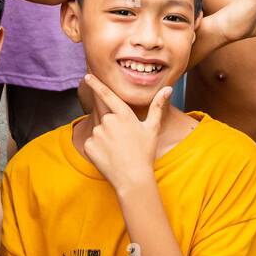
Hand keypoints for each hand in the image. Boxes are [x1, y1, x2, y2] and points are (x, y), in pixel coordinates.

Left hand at [79, 75, 169, 193]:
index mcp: (124, 114)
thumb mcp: (153, 128)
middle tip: (123, 143)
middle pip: (106, 119)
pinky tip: (108, 157)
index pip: (107, 95)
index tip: (87, 76)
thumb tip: (168, 89)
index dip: (96, 84)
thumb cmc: (145, 153)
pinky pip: (91, 144)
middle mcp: (108, 121)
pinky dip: (98, 149)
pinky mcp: (89, 146)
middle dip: (112, 128)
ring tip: (118, 151)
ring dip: (105, 139)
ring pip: (99, 132)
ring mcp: (97, 134)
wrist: (133, 178)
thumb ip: (157, 106)